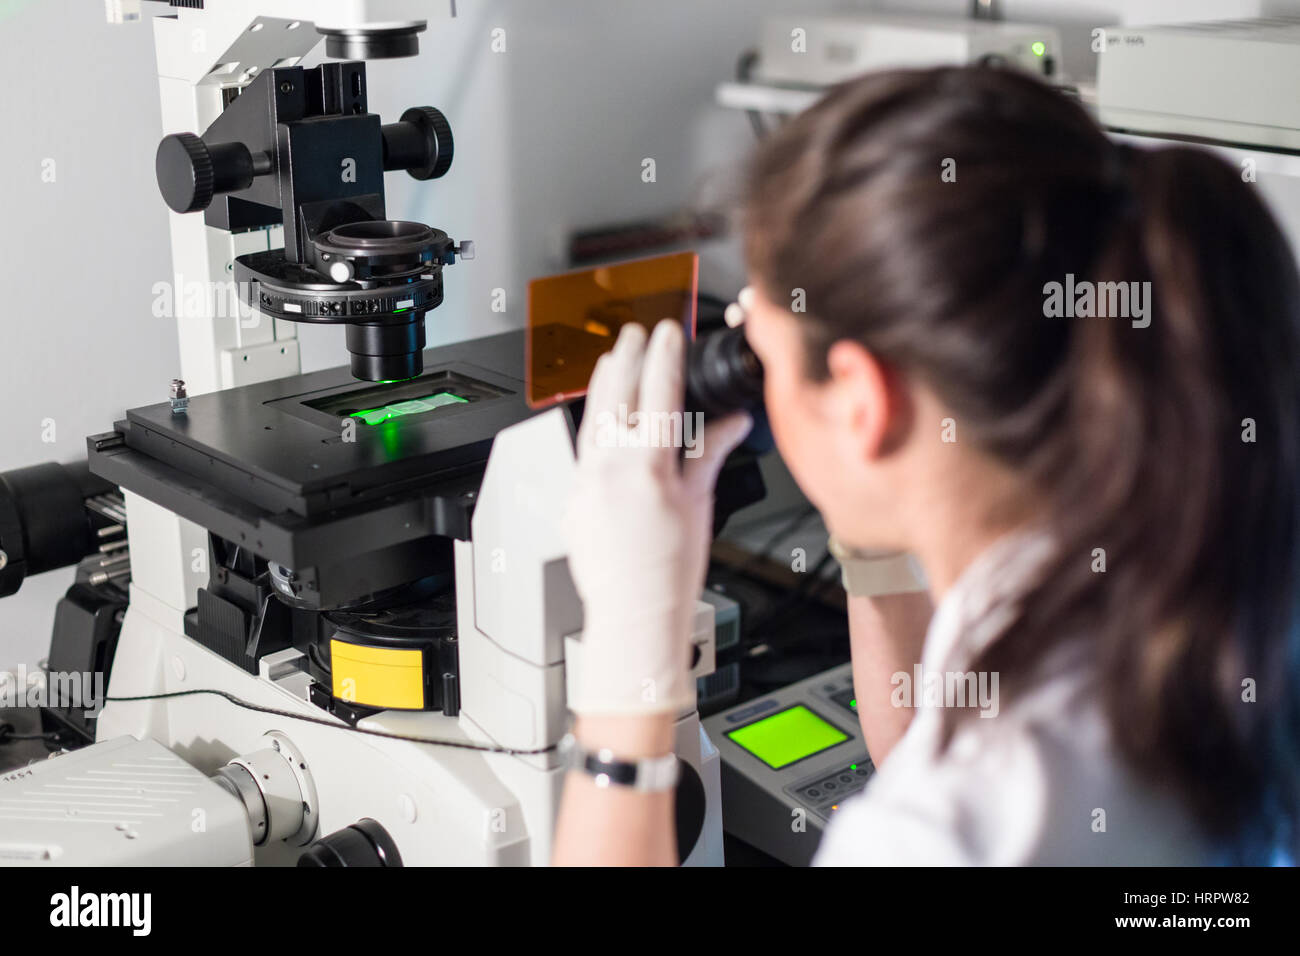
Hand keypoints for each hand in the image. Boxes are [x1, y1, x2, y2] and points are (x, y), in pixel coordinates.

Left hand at [565, 320, 751, 715]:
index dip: (665, 357)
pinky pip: (584, 449)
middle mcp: (612, 471)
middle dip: (627, 357)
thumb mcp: (699, 505)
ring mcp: (587, 483)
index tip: (669, 332)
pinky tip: (601, 414)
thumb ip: (709, 454)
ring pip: (593, 418)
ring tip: (613, 358)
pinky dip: (595, 423)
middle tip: (635, 332)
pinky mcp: (574, 498)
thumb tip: (730, 421)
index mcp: (651, 469)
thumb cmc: (672, 573)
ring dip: (604, 383)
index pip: (660, 395)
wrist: (635, 614)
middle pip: (617, 396)